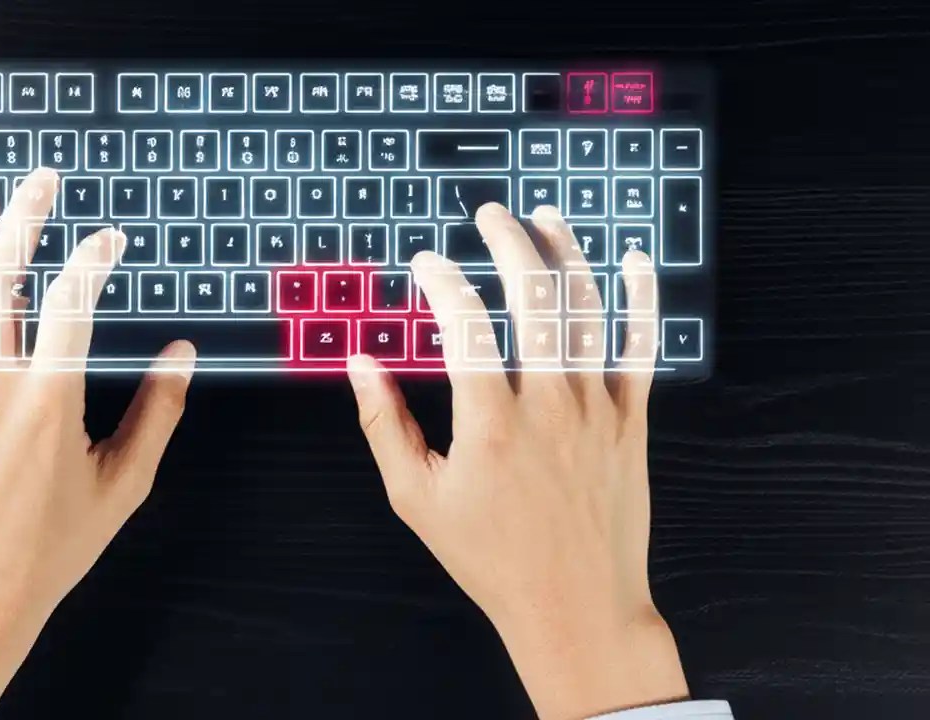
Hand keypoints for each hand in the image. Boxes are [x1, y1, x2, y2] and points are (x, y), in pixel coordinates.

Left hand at [0, 168, 196, 719]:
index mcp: (48, 401)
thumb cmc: (45, 550)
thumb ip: (156, 415)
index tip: (111, 239)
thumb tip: (182, 356)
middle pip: (3, 275)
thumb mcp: (121, 486)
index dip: (94, 257)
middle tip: (43, 181)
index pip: (72, 300)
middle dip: (25, 217)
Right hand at [346, 203, 686, 719]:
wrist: (576, 608)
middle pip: (534, 299)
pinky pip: (643, 348)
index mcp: (490, 424)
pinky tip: (633, 261)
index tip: (426, 263)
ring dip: (567, 254)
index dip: (443, 281)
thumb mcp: (417, 500)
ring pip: (588, 312)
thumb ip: (385, 427)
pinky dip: (641, 299)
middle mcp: (548, 406)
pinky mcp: (631, 422)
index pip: (465, 325)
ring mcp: (597, 411)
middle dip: (510, 243)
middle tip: (490, 214)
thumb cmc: (492, 559)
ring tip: (546, 218)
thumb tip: (361, 366)